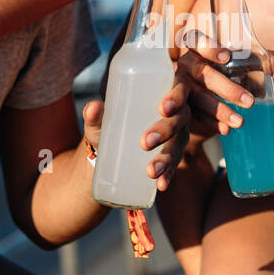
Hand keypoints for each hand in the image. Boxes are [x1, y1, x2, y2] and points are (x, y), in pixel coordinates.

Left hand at [80, 75, 191, 190]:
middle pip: (180, 118)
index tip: (162, 108)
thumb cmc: (109, 123)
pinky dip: (168, 175)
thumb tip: (93, 108)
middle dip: (165, 130)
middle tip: (145, 142)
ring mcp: (178, 135)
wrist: (109, 148)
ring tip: (151, 171)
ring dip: (166, 158)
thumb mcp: (102, 118)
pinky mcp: (173, 155)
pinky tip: (161, 185)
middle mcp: (176, 113)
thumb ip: (95, 114)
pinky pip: (175, 165)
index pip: (179, 89)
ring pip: (178, 145)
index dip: (176, 98)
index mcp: (163, 94)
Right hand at [174, 25, 273, 135]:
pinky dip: (211, 123)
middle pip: (203, 74)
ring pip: (197, 97)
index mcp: (197, 46)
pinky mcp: (182, 105)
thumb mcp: (244, 61)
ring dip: (219, 110)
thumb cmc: (227, 68)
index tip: (225, 56)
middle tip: (250, 102)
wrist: (205, 90)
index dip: (208, 47)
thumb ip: (264, 60)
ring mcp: (181, 85)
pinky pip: (195, 115)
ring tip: (239, 122)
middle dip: (227, 88)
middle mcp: (186, 64)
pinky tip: (225, 130)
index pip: (195, 39)